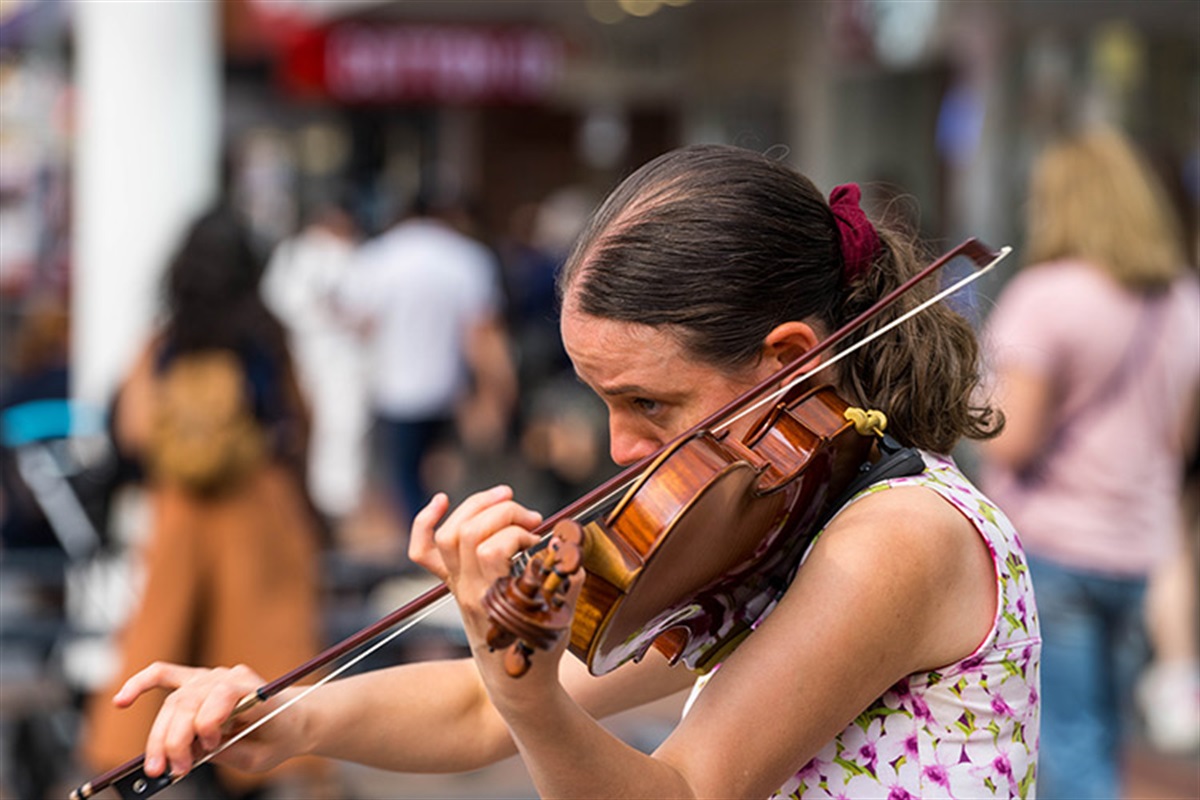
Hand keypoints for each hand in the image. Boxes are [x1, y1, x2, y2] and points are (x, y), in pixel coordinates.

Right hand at [114, 662, 303, 778]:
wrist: (292, 718)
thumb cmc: (278, 736)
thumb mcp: (262, 757)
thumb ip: (230, 754)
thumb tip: (193, 755)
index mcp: (255, 691)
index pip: (222, 694)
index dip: (208, 723)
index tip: (209, 748)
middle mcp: (230, 678)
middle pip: (191, 703)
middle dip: (176, 740)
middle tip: (175, 770)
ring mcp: (212, 677)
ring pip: (174, 702)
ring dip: (160, 736)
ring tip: (160, 766)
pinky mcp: (196, 681)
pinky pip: (164, 675)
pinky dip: (142, 684)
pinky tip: (122, 700)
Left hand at [409, 487, 567, 678]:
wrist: (513, 682)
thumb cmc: (539, 653)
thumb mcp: (560, 622)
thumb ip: (567, 588)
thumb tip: (573, 559)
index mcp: (495, 600)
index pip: (493, 549)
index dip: (518, 533)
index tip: (540, 541)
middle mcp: (469, 590)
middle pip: (469, 532)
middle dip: (504, 511)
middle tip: (532, 519)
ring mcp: (456, 586)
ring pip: (448, 533)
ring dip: (476, 506)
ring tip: (505, 499)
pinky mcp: (452, 583)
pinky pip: (423, 551)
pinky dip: (425, 521)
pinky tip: (441, 501)